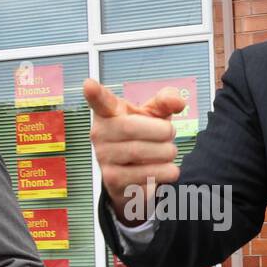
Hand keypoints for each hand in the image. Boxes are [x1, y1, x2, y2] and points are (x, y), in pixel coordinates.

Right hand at [84, 78, 187, 222]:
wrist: (135, 174)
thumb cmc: (143, 137)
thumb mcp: (154, 114)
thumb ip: (167, 101)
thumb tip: (178, 102)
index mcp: (109, 113)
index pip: (100, 101)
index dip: (95, 94)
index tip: (89, 85)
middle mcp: (100, 134)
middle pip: (131, 128)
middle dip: (161, 131)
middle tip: (170, 134)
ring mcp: (104, 159)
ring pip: (139, 153)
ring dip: (166, 153)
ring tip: (168, 153)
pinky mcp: (113, 181)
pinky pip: (145, 175)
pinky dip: (164, 172)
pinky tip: (163, 169)